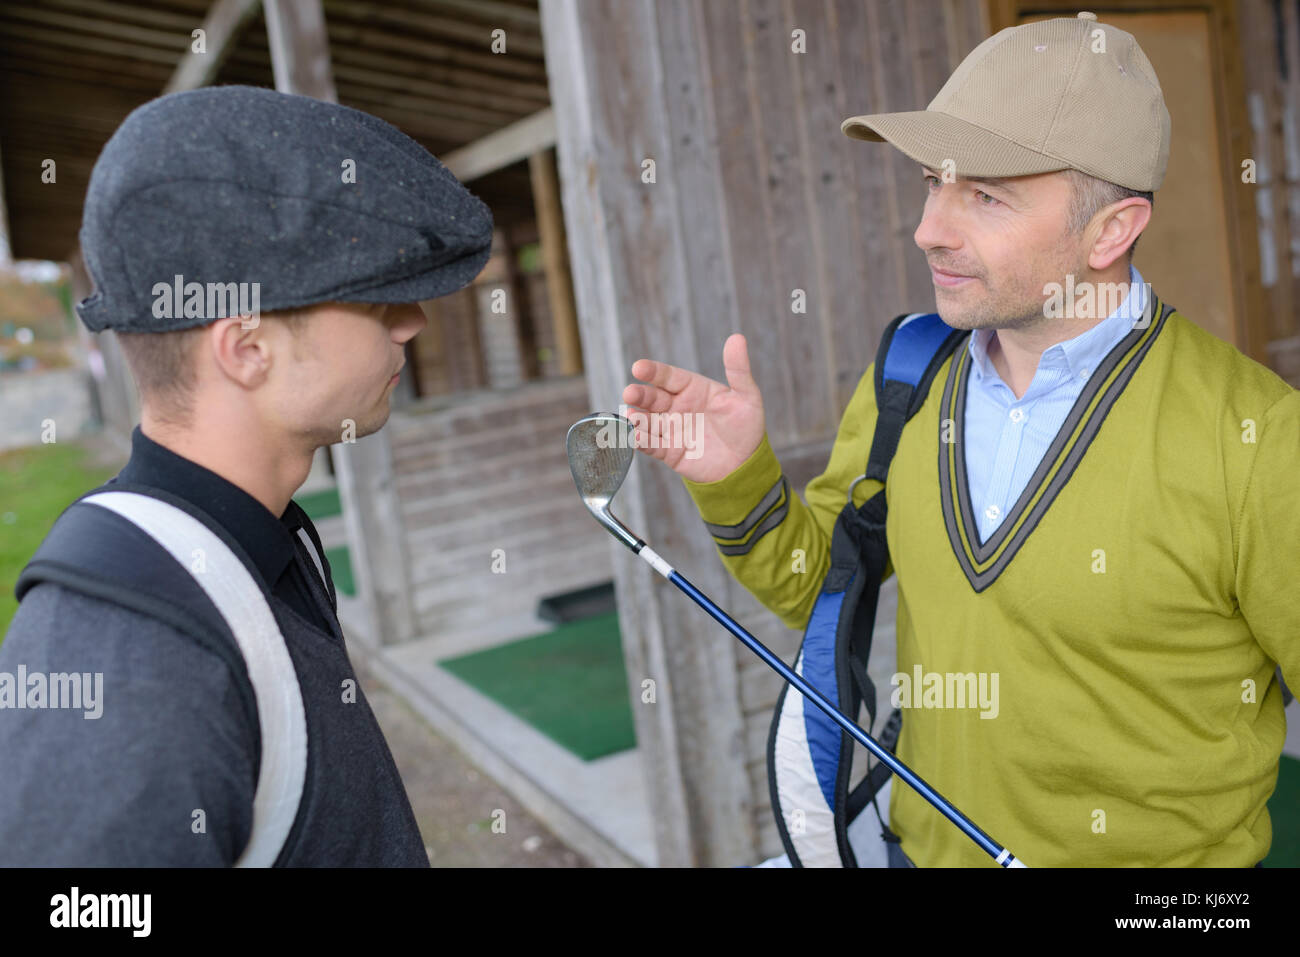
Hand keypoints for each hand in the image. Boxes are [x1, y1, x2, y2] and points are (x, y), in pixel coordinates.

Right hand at [621, 333, 765, 483]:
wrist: (745, 464)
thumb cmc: (746, 427)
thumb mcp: (746, 396)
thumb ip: (738, 369)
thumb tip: (737, 338)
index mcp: (692, 389)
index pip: (668, 377)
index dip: (653, 371)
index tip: (639, 367)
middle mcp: (677, 407)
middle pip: (652, 397)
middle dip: (639, 394)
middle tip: (630, 392)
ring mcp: (671, 429)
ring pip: (647, 420)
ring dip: (636, 417)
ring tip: (630, 416)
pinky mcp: (669, 451)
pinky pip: (651, 445)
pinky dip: (640, 441)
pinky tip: (634, 436)